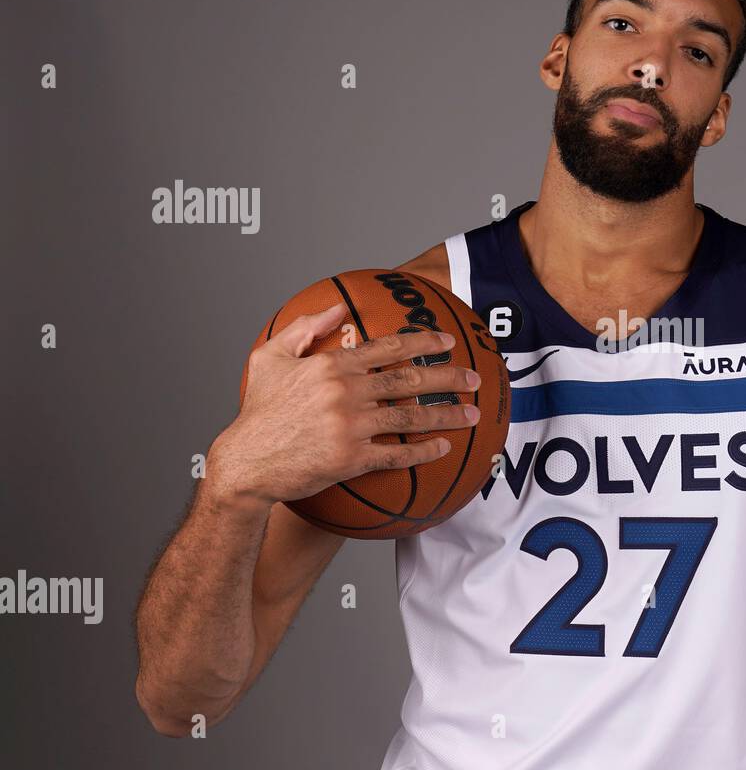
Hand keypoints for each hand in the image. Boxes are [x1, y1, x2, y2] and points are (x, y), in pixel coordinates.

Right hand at [210, 302, 480, 505]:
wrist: (245, 462)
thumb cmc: (258, 410)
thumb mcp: (269, 357)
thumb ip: (304, 327)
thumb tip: (338, 307)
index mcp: (331, 366)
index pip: (389, 347)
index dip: (423, 342)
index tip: (448, 342)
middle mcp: (346, 393)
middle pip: (410, 380)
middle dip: (449, 377)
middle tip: (474, 378)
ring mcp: (350, 427)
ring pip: (411, 417)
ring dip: (447, 415)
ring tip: (473, 414)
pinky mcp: (351, 459)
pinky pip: (397, 454)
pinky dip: (423, 451)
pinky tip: (444, 448)